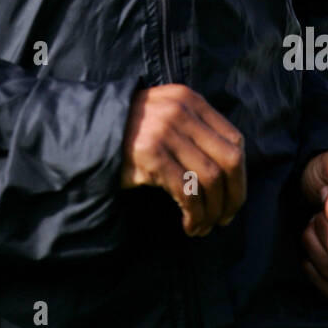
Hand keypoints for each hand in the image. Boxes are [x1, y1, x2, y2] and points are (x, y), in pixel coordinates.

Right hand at [120, 84, 246, 236]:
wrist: (87, 133)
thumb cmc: (131, 133)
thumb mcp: (167, 116)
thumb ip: (197, 131)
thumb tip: (233, 175)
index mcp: (190, 100)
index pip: (235, 140)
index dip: (241, 176)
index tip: (234, 199)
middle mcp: (181, 111)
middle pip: (229, 160)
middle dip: (233, 196)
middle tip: (225, 219)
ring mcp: (165, 131)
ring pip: (209, 179)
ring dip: (211, 211)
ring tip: (203, 226)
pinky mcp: (150, 154)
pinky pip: (186, 191)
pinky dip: (194, 214)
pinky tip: (189, 225)